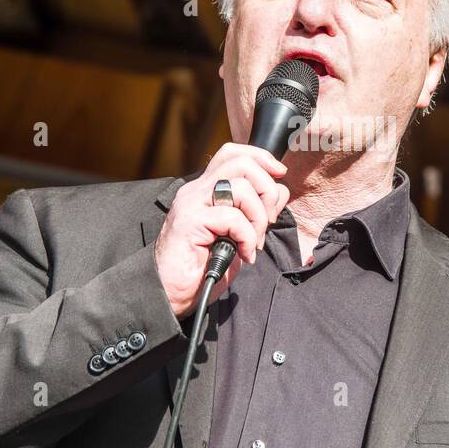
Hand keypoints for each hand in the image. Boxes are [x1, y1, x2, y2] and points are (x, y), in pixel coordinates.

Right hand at [153, 143, 290, 318]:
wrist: (169, 294)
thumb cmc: (201, 269)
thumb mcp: (238, 235)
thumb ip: (255, 211)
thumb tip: (279, 192)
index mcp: (205, 190)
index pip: (233, 154)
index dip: (261, 158)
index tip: (279, 173)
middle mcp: (196, 191)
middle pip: (241, 163)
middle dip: (267, 189)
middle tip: (268, 220)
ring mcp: (191, 204)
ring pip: (241, 187)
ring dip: (258, 217)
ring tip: (253, 242)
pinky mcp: (190, 221)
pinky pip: (233, 218)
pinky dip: (248, 237)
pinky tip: (244, 254)